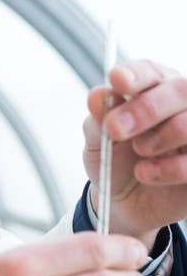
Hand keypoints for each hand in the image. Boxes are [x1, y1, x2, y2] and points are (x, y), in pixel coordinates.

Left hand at [84, 59, 186, 247]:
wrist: (123, 203)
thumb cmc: (114, 162)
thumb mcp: (98, 142)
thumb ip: (98, 120)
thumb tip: (97, 95)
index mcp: (152, 91)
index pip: (151, 72)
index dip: (136, 74)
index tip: (116, 79)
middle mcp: (180, 107)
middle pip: (180, 90)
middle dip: (146, 108)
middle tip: (114, 128)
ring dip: (159, 137)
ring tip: (138, 151)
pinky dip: (168, 168)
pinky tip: (145, 173)